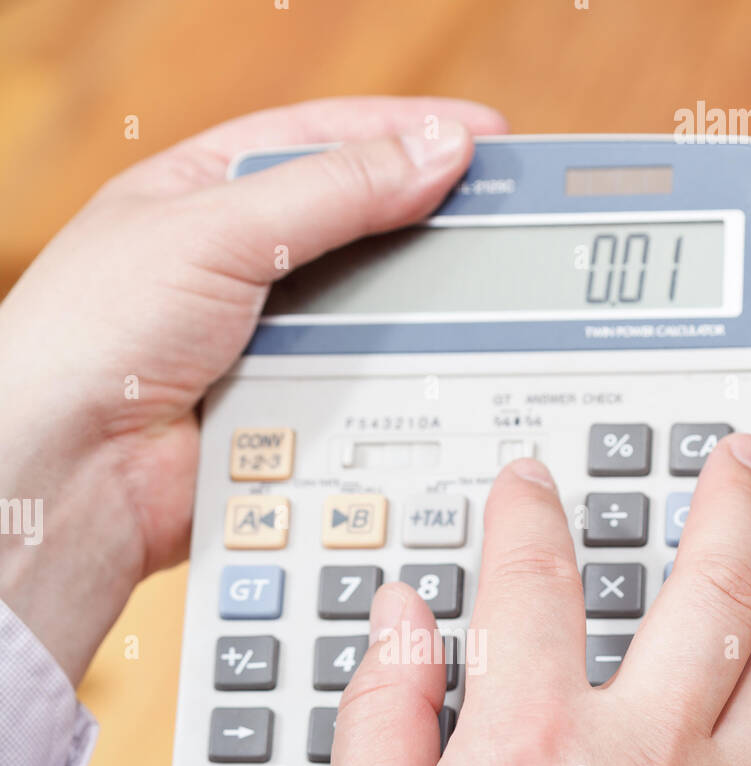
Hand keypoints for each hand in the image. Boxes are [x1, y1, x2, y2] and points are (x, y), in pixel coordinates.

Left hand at [0, 97, 505, 681]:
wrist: (71, 472)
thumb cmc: (96, 335)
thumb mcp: (216, 229)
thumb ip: (331, 191)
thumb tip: (434, 151)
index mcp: (204, 192)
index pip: (323, 142)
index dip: (405, 133)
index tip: (484, 139)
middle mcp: (234, 265)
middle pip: (353, 227)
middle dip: (425, 221)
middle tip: (503, 218)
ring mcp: (258, 342)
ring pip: (361, 314)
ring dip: (415, 309)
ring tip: (486, 296)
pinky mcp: (278, 413)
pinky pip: (353, 388)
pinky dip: (392, 381)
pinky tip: (435, 373)